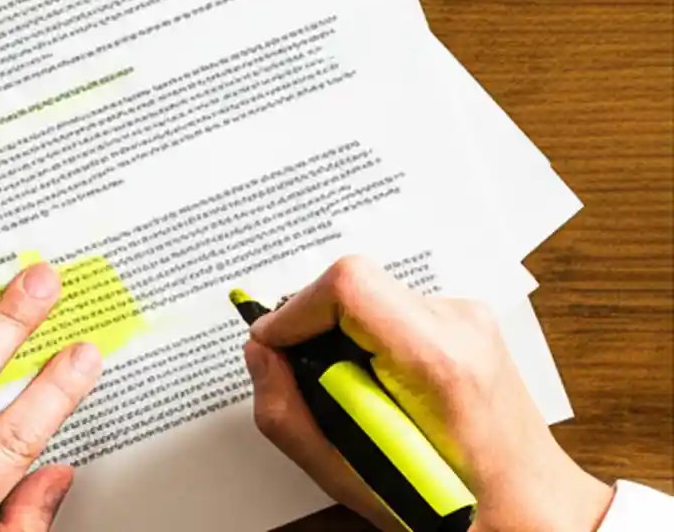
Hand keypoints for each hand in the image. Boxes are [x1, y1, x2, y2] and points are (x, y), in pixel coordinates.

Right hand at [243, 256, 613, 531]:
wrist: (532, 511)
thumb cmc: (456, 508)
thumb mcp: (350, 480)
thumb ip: (288, 413)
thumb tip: (261, 355)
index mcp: (437, 361)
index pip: (348, 285)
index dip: (295, 311)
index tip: (274, 346)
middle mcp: (459, 324)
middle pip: (352, 286)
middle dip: (314, 329)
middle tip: (316, 387)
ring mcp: (467, 316)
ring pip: (368, 296)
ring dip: (341, 337)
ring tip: (356, 399)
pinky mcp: (465, 320)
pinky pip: (391, 310)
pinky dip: (367, 341)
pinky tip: (381, 391)